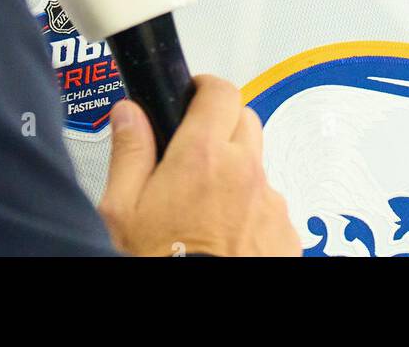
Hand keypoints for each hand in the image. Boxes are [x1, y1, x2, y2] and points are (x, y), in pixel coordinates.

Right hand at [98, 77, 301, 257]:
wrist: (200, 320)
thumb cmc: (157, 263)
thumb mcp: (122, 211)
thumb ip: (129, 152)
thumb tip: (130, 112)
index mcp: (203, 155)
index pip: (221, 91)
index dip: (206, 89)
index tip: (193, 96)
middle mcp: (245, 171)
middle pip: (245, 121)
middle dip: (222, 127)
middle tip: (195, 152)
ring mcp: (270, 203)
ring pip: (258, 165)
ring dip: (238, 172)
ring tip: (206, 206)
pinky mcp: (286, 234)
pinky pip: (271, 205)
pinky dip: (252, 210)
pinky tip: (226, 234)